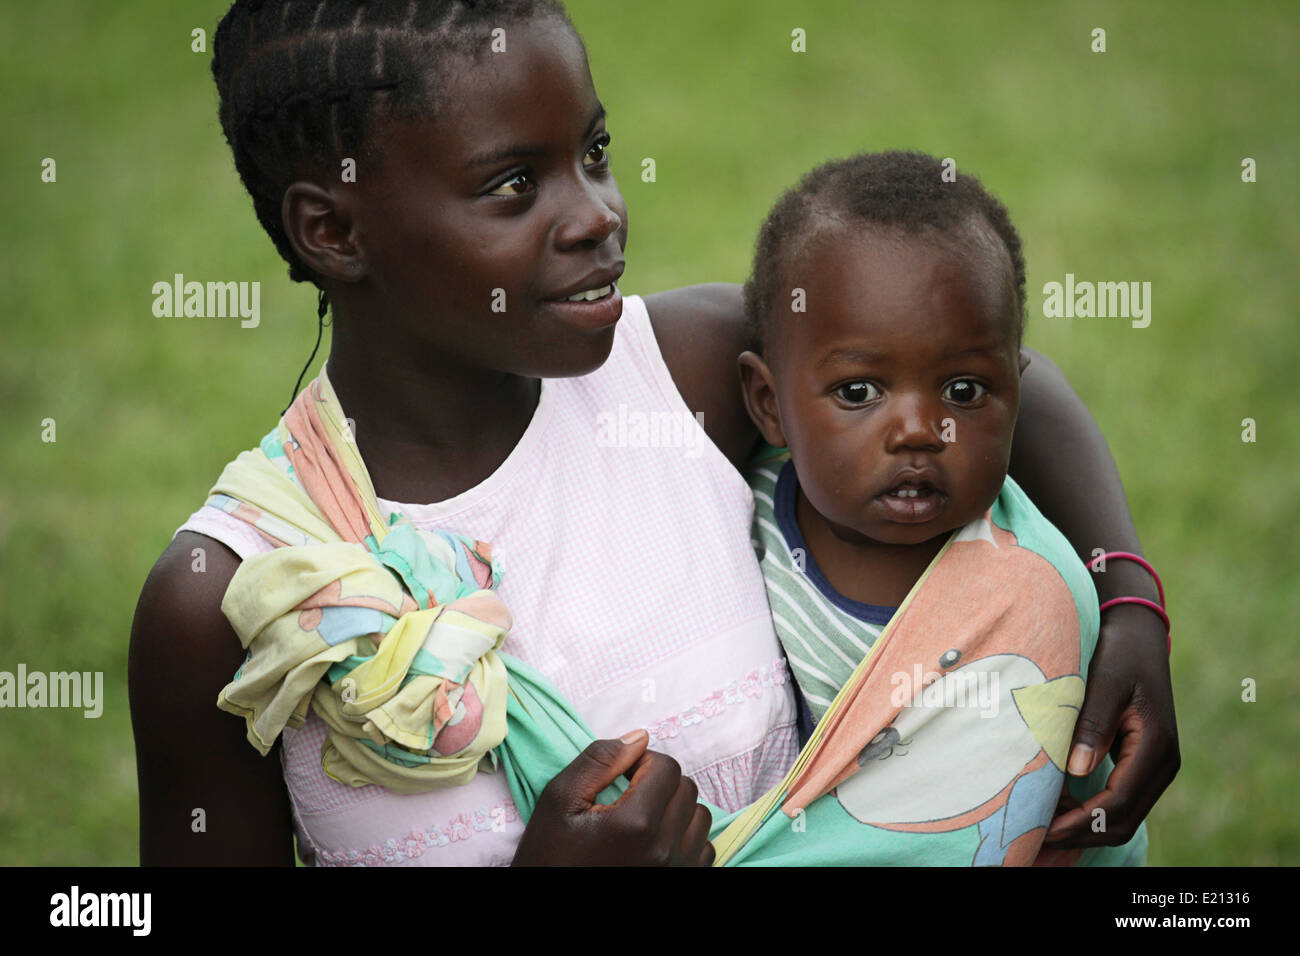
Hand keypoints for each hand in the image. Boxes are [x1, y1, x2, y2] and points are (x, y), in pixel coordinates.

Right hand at [511, 730, 714, 865]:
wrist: (550, 905)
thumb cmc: (550, 854)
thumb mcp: (560, 799)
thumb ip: (599, 760)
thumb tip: (640, 738)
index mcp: (635, 823)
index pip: (667, 767)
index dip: (643, 762)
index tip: (622, 775)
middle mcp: (664, 850)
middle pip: (687, 788)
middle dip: (661, 782)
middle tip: (629, 795)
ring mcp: (676, 870)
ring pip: (700, 816)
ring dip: (676, 808)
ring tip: (643, 818)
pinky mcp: (682, 882)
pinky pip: (704, 848)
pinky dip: (685, 838)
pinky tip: (656, 842)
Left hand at [1045, 604, 1179, 847]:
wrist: (1137, 634)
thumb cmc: (1119, 652)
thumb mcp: (1104, 681)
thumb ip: (1092, 724)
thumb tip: (1077, 770)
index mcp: (1156, 745)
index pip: (1121, 801)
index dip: (1083, 820)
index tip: (1046, 829)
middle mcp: (1162, 763)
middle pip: (1125, 819)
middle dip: (1082, 834)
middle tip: (1038, 841)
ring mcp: (1154, 766)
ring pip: (1123, 815)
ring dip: (1085, 827)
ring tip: (1041, 829)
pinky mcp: (1141, 763)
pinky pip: (1119, 800)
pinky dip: (1090, 811)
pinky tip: (1056, 807)